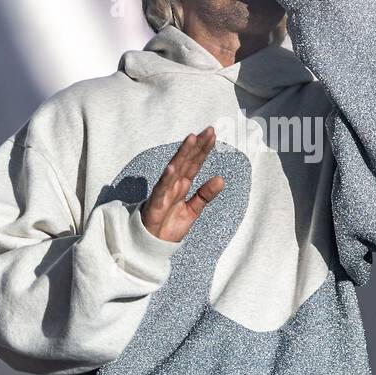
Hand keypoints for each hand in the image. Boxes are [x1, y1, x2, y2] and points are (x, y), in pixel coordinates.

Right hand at [141, 127, 223, 241]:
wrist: (154, 243)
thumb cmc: (170, 224)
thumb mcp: (194, 209)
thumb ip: (205, 194)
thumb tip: (221, 179)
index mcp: (183, 184)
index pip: (195, 163)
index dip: (204, 149)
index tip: (213, 135)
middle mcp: (174, 184)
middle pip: (186, 161)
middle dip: (197, 145)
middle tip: (208, 130)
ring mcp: (164, 192)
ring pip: (174, 169)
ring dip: (182, 154)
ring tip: (191, 139)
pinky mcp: (156, 204)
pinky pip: (161, 190)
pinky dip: (166, 179)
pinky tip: (171, 168)